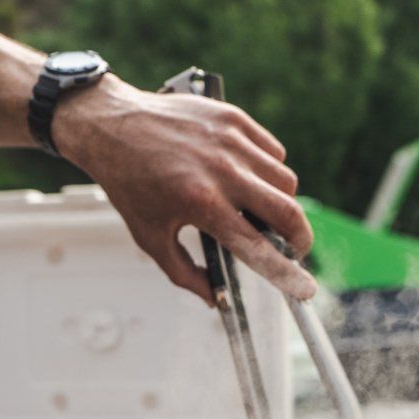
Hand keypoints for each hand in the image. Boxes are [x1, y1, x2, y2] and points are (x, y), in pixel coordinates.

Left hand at [54, 80, 315, 301]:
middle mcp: (222, 171)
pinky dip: (270, 170)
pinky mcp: (234, 120)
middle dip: (299, 238)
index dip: (285, 273)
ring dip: (282, 203)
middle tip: (294, 248)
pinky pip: (274, 151)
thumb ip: (184, 274)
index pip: (257, 247)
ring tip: (260, 210)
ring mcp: (231, 142)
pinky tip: (250, 177)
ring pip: (286, 181)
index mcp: (201, 203)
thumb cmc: (129, 181)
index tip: (305, 289)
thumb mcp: (150, 237)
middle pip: (287, 211)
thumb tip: (213, 299)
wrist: (113, 126)